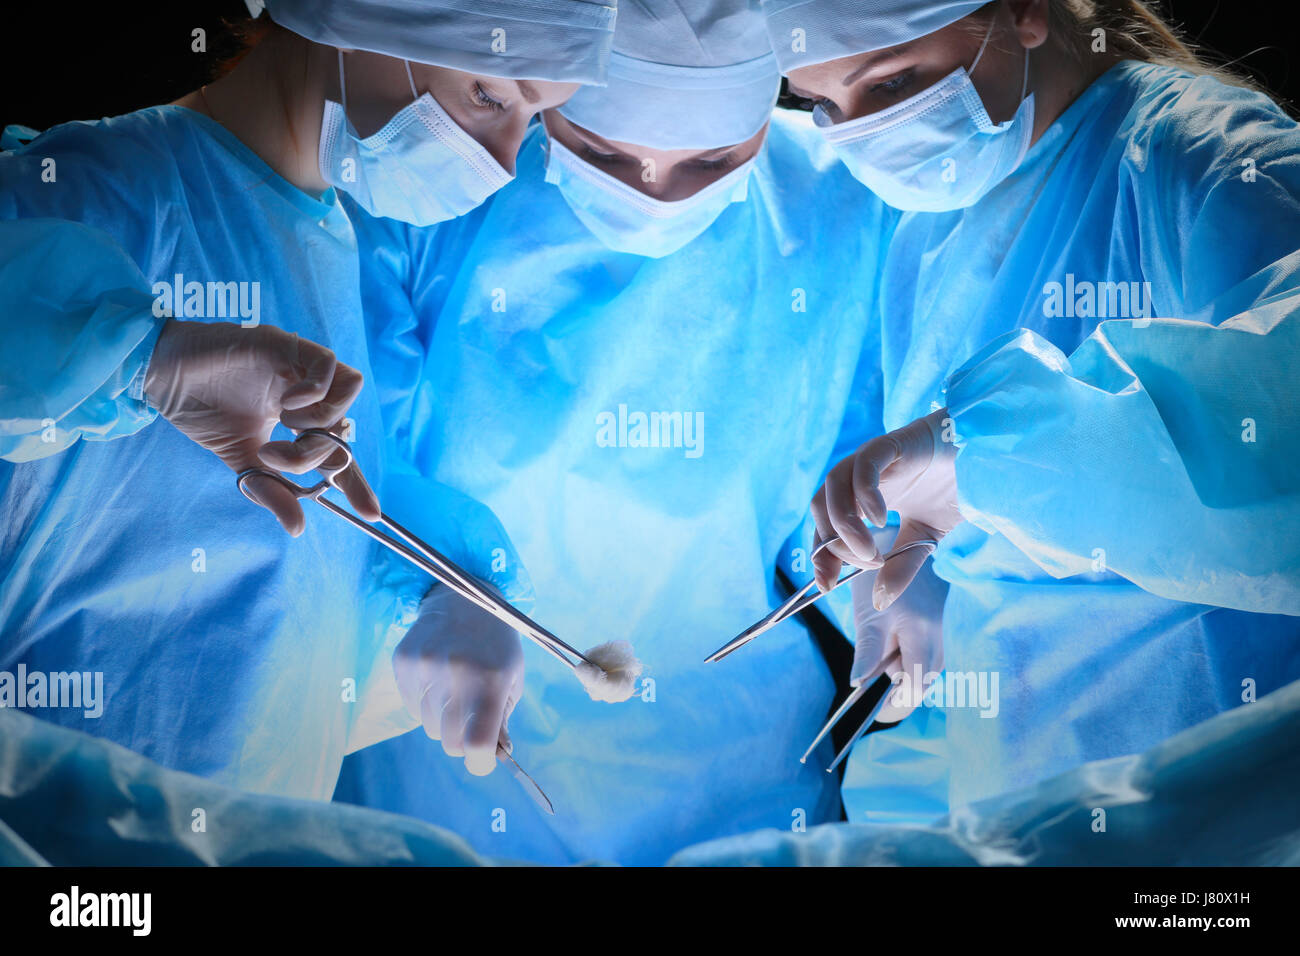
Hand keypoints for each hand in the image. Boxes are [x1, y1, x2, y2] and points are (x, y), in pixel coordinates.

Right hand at [144, 320, 378, 534]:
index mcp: (299, 419)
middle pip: (344, 425)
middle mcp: (307, 392)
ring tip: (287, 427)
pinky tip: (286, 405)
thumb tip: (297, 529)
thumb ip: (271, 489)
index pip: (337, 452)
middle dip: (318, 453)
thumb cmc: (201, 408)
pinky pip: (327, 364)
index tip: (371, 514)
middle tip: (277, 458)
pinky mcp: (287, 344)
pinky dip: (316, 391)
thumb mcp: (241, 459)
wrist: (163, 374)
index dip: (355, 482)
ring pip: (349, 390)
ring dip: (326, 418)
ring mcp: (300, 366)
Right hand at [392, 585, 523, 776]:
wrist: (463, 598)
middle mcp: (455, 674)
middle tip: (471, 716)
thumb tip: (493, 755)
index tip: (483, 760)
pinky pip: (412, 707)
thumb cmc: (496, 645)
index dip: (480, 763)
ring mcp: (425, 668)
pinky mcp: (403, 663)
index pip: (477, 743)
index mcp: (490, 680)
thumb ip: (502, 719)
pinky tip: (438, 676)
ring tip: (455, 688)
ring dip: (444, 718)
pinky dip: (425, 702)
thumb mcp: (512, 678)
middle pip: (449, 742)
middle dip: (462, 739)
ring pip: (430, 727)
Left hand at [811, 409, 962, 607]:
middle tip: (863, 565)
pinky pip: (863, 467)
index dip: (821, 555)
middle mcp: (858, 476)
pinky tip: (881, 520)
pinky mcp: (889, 444)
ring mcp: (871, 458)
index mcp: (860, 497)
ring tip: (870, 552)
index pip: (826, 526)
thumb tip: (880, 601)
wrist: (984, 458)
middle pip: (821, 507)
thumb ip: (901, 566)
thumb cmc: (952, 490)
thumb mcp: (924, 539)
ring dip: (845, 525)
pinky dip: (865, 495)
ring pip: (834, 487)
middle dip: (831, 542)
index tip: (827, 586)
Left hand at [849, 543, 947, 722]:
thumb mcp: (868, 616)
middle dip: (900, 686)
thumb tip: (859, 684)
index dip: (897, 705)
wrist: (898, 542)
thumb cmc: (877, 578)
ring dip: (904, 667)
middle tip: (877, 681)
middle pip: (924, 679)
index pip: (916, 686)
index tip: (877, 715)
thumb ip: (868, 652)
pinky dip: (911, 653)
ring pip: (927, 664)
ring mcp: (946, 628)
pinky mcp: (943, 621)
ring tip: (885, 646)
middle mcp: (942, 635)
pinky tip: (896, 638)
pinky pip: (929, 648)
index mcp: (924, 635)